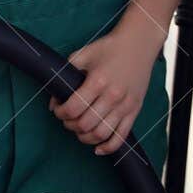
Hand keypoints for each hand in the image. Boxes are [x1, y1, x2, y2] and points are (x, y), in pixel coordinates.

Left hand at [50, 24, 163, 155]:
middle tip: (66, 119)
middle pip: (85, 124)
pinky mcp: (134, 111)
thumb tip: (54, 99)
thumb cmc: (108, 48)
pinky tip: (97, 148)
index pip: (73, 108)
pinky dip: (108, 147)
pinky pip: (121, 137)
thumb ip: (65, 74)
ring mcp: (126, 105)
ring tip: (79, 130)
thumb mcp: (83, 54)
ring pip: (101, 134)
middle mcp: (113, 96)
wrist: (138, 44)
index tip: (57, 110)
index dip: (60, 113)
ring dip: (85, 138)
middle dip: (70, 125)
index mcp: (98, 81)